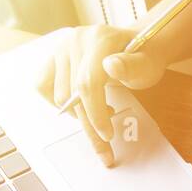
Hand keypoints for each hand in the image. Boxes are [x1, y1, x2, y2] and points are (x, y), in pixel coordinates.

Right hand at [35, 25, 167, 166]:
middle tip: (105, 152)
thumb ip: (133, 66)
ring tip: (102, 113)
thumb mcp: (148, 63)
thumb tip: (111, 66)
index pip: (88, 82)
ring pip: (58, 95)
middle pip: (73, 93)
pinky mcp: (53, 58)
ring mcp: (61, 48)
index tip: (108, 136)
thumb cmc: (144, 57)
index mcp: (100, 39)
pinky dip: (59, 104)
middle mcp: (75, 41)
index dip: (95, 113)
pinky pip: (43, 86)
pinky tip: (79, 107)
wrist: (137, 45)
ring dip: (78, 114)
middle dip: (90, 126)